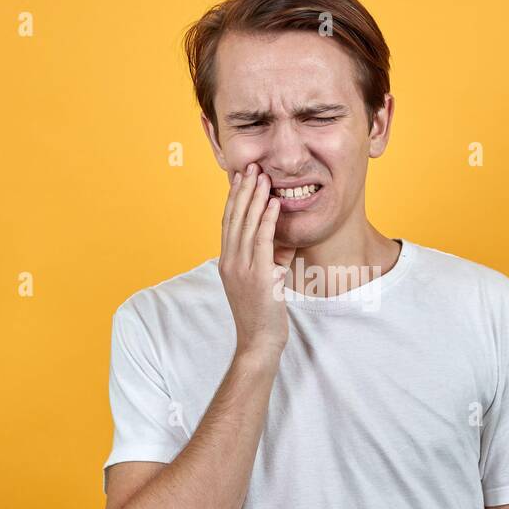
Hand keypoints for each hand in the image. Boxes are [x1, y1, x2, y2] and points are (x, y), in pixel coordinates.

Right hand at [219, 163, 295, 360]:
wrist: (258, 342)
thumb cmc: (263, 315)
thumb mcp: (262, 281)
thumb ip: (268, 258)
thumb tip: (281, 238)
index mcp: (227, 262)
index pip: (228, 223)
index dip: (235, 198)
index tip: (241, 177)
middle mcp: (229, 262)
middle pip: (234, 218)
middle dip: (242, 190)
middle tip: (250, 166)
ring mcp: (241, 268)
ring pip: (246, 224)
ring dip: (254, 197)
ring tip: (262, 176)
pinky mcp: (257, 275)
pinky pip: (262, 241)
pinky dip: (267, 219)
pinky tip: (273, 202)